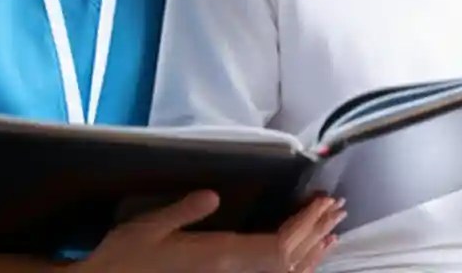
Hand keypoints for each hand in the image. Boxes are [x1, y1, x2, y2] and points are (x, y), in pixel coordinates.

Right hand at [82, 190, 345, 272]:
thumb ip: (184, 211)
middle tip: (338, 208)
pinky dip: (292, 270)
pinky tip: (298, 263)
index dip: (305, 225)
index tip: (323, 203)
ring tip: (330, 233)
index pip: (278, 245)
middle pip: (288, 259)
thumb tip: (211, 196)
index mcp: (220, 256)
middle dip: (316, 231)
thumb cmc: (124, 261)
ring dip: (310, 253)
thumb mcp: (149, 227)